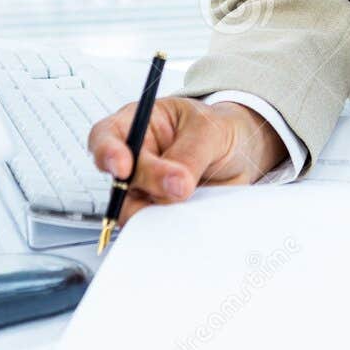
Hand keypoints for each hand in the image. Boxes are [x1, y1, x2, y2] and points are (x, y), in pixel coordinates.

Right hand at [87, 97, 286, 226]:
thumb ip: (190, 154)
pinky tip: (187, 217)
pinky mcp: (160, 211)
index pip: (107, 135)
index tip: (123, 168)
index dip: (107, 152)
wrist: (242, 152)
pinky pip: (154, 225)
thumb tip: (175, 185)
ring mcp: (146, 188)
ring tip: (187, 202)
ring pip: (132, 208)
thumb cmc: (219, 130)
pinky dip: (168, 226)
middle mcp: (136, 157)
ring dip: (156, 211)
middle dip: (148, 183)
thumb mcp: (210, 130)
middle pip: (120, 178)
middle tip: (179, 187)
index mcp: (140, 124)